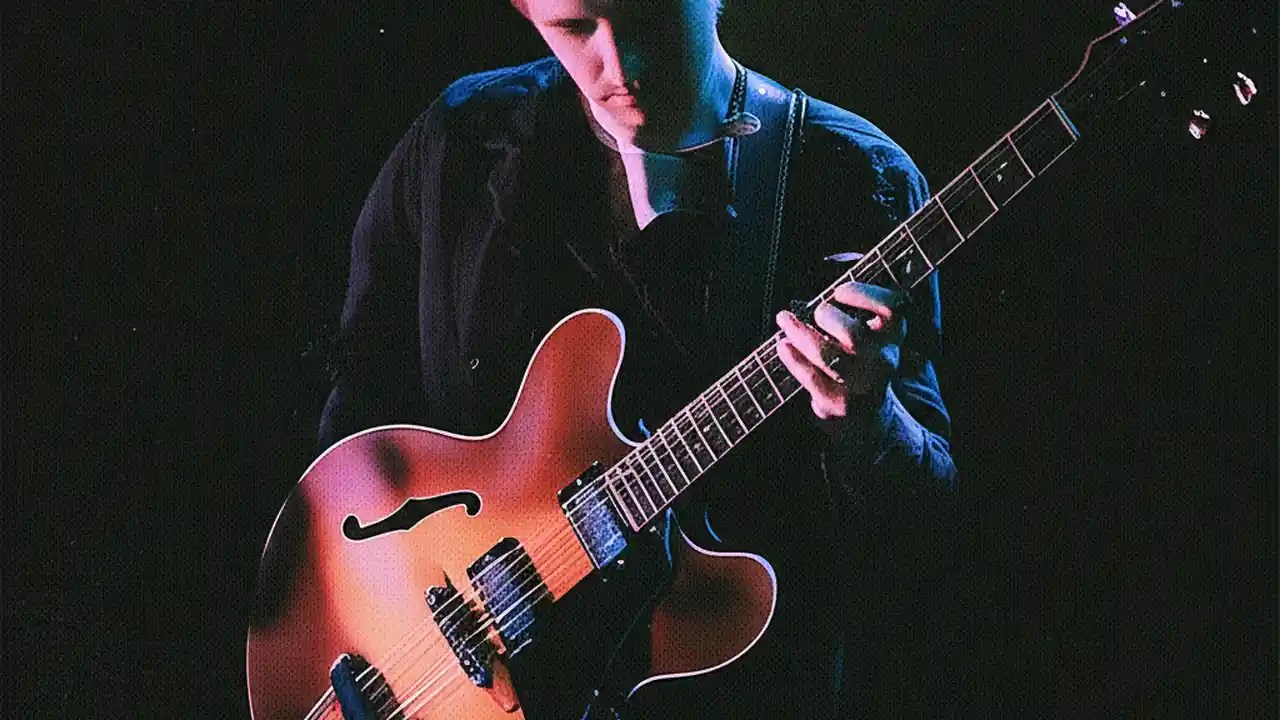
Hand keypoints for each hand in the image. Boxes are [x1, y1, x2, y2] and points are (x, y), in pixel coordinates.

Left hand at [775, 281, 903, 424]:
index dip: (864, 294)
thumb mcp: (871, 331)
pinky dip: (793, 358)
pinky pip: (811, 377)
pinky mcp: (839, 403)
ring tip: (785, 321)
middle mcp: (883, 360)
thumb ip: (858, 300)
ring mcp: (862, 385)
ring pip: (827, 356)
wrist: (869, 416)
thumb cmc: (861, 359)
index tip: (839, 290)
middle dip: (825, 316)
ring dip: (800, 333)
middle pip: (853, 334)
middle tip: (815, 312)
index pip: (891, 308)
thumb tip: (832, 259)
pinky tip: (784, 346)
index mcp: (894, 335)